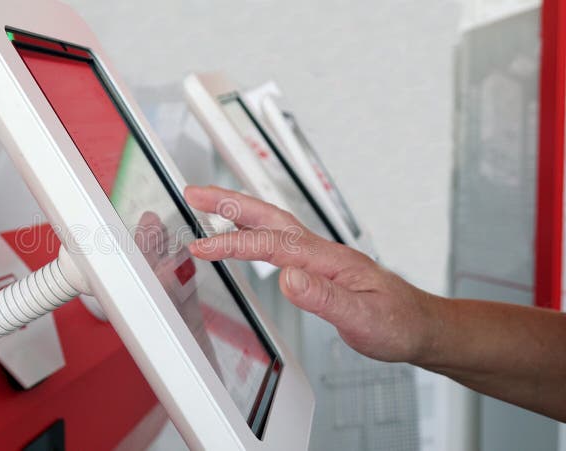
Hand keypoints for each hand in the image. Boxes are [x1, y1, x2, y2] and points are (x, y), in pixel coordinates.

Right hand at [184, 185, 440, 363]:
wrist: (420, 325)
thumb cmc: (396, 322)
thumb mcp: (361, 317)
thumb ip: (324, 297)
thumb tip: (288, 278)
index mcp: (326, 259)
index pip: (271, 245)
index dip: (234, 243)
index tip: (203, 246)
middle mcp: (320, 251)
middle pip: (267, 217)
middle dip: (228, 202)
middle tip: (193, 194)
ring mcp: (318, 257)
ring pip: (271, 225)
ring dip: (237, 211)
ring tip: (206, 203)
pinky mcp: (317, 267)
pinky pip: (276, 241)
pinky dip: (252, 231)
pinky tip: (242, 236)